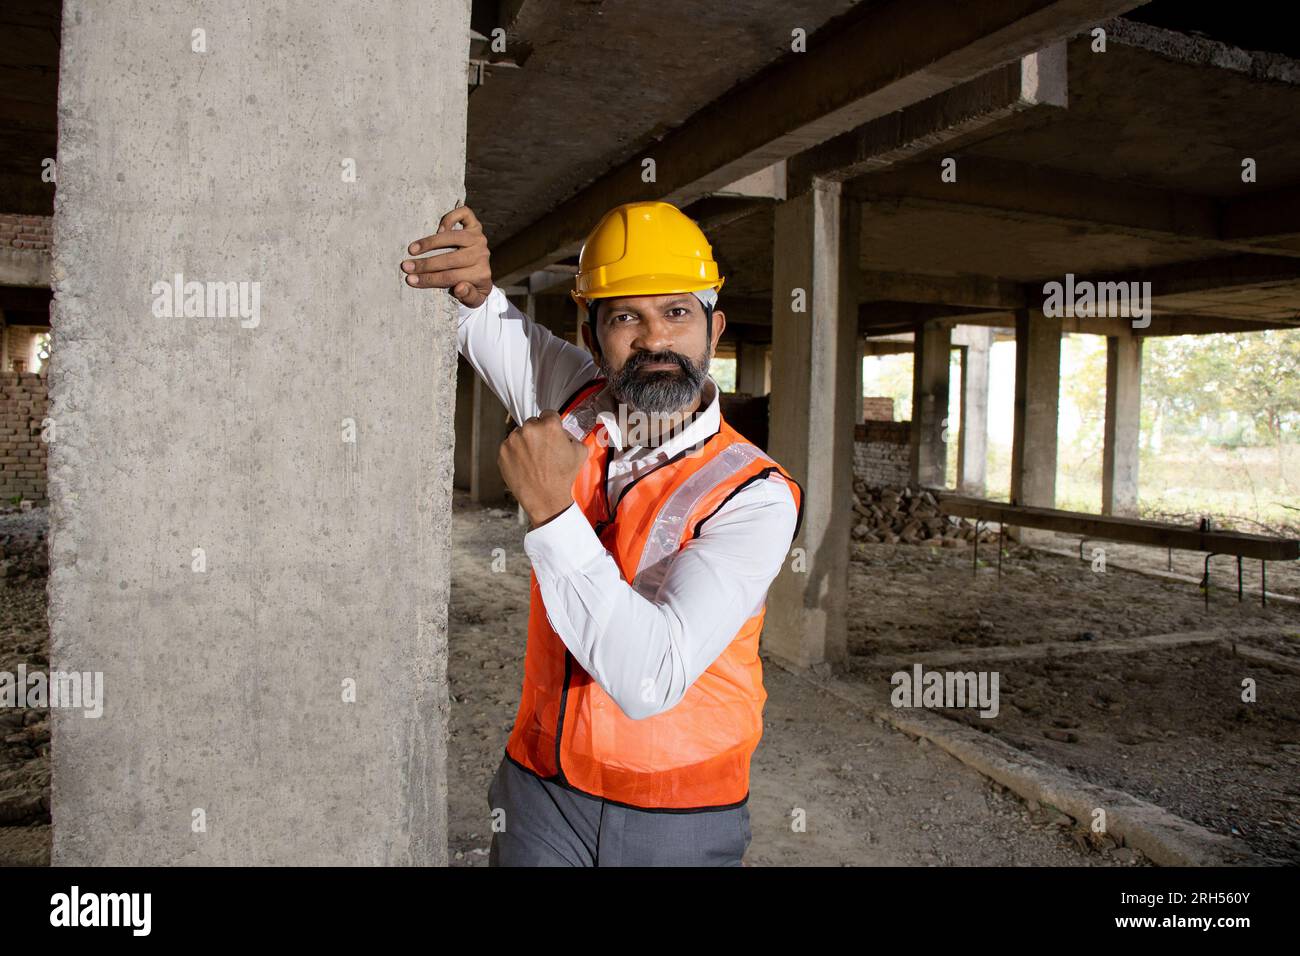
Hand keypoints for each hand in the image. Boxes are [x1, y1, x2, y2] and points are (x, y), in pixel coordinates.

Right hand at [402, 204, 492, 307]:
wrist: (483, 275)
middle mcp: (482, 255)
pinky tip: (439, 229)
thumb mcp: (473, 301)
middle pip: (450, 259)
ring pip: (453, 237)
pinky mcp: (476, 226)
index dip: (429, 279)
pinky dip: (450, 219)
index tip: (410, 280)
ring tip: (412, 249)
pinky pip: (464, 214)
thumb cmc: (472, 288)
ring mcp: (479, 239)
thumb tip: (460, 287)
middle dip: (425, 264)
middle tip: (405, 266)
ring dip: (430, 243)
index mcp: (481, 275)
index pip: (451, 277)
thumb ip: (469, 297)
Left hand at [498, 411, 589, 527]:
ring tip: (534, 460)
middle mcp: (529, 429)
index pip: (549, 414)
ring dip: (525, 442)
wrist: (545, 498)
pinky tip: (525, 465)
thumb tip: (564, 433)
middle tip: (543, 450)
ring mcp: (513, 440)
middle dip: (538, 433)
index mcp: (549, 426)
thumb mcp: (580, 452)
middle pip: (533, 423)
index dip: (552, 424)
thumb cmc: (563, 477)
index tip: (551, 434)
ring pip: (519, 434)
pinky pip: (509, 446)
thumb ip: (571, 436)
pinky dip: (515, 453)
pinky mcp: (502, 452)